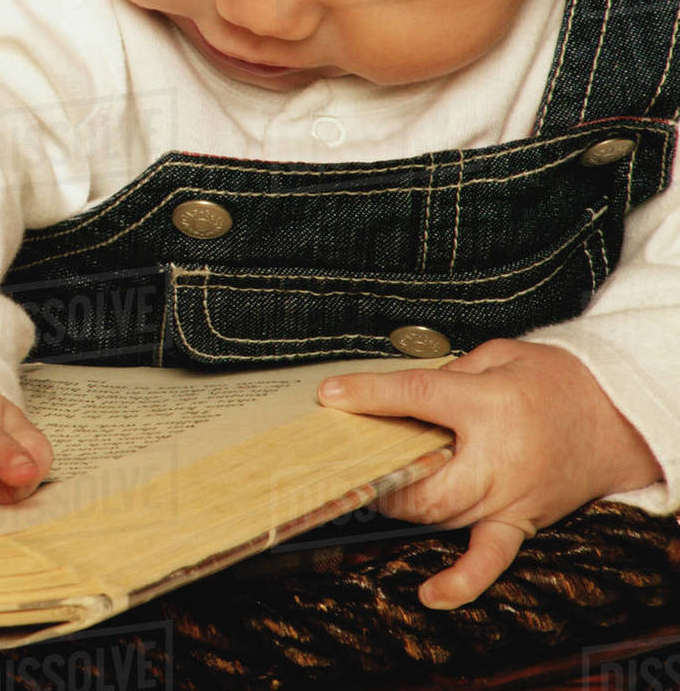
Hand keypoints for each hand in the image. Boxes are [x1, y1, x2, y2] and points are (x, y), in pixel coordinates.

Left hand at [317, 340, 662, 609]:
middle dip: (380, 471)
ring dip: (400, 505)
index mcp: (490, 404)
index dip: (368, 395)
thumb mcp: (503, 353)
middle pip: (423, 474)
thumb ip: (451, 370)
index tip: (331, 394)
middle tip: (346, 460)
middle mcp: (497, 457)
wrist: (617, 419)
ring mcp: (509, 496)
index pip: (417, 397)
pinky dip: (461, 580)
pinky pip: (490, 558)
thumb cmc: (557, 381)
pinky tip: (432, 594)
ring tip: (369, 492)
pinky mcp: (521, 521)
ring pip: (442, 513)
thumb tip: (403, 393)